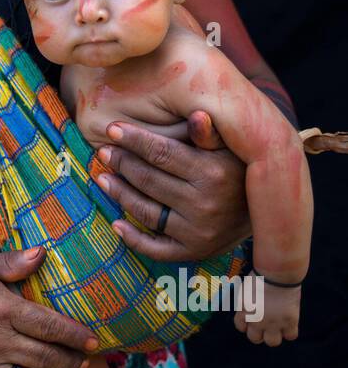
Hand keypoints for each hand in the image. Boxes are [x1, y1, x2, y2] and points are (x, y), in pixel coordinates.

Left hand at [95, 110, 251, 261]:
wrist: (265, 214)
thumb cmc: (239, 171)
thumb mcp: (230, 148)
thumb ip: (210, 134)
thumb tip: (196, 115)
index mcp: (213, 173)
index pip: (162, 153)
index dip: (133, 139)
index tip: (111, 129)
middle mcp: (204, 205)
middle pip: (149, 180)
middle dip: (122, 163)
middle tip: (103, 152)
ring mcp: (197, 232)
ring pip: (146, 211)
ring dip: (119, 194)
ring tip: (102, 178)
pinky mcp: (193, 252)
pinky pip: (156, 249)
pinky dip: (133, 238)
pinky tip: (116, 223)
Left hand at [234, 280, 299, 346]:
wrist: (277, 273)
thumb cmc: (261, 275)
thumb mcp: (246, 288)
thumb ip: (245, 301)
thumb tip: (246, 306)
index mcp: (244, 311)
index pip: (240, 327)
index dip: (247, 324)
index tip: (253, 318)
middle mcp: (257, 320)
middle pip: (255, 339)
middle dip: (259, 333)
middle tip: (266, 325)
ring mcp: (273, 323)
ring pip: (273, 342)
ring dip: (275, 336)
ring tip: (278, 327)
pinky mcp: (289, 321)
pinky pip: (291, 336)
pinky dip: (290, 331)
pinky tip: (290, 323)